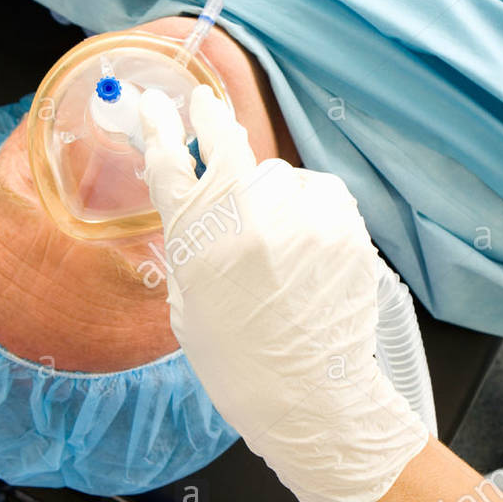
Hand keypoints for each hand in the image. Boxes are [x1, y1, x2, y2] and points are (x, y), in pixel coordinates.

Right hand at [139, 86, 427, 501]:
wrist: (309, 397)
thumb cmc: (239, 359)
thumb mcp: (189, 300)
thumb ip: (192, 240)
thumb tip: (197, 189)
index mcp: (199, 245)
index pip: (171, 165)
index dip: (161, 128)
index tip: (159, 104)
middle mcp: (248, 223)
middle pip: (228, 146)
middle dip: (214, 122)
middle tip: (207, 107)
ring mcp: (301, 221)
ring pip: (279, 175)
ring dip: (272, 192)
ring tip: (276, 243)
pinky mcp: (343, 227)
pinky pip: (319, 192)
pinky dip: (309, 206)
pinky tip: (305, 241)